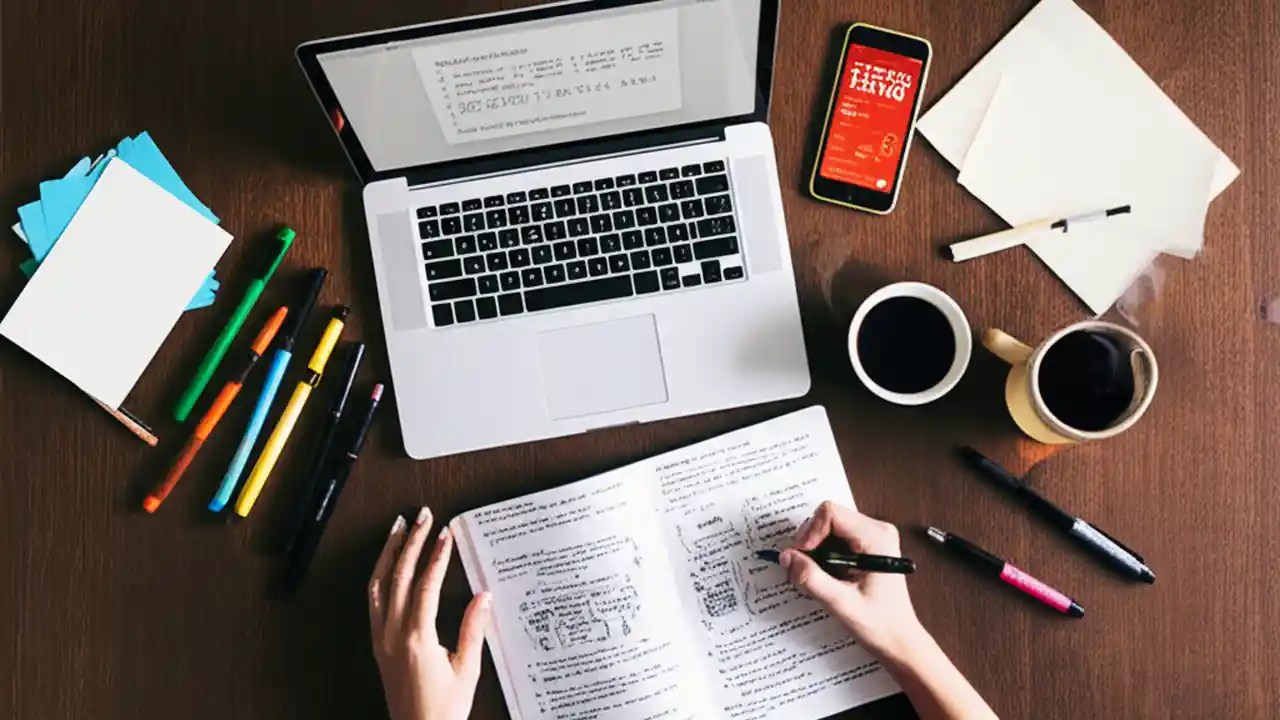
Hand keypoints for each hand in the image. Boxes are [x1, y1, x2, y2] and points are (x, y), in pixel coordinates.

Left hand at [369, 507, 489, 719]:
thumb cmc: (443, 710)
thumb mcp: (467, 670)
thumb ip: (473, 630)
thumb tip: (483, 597)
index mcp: (417, 638)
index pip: (426, 585)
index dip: (437, 556)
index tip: (446, 532)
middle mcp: (393, 634)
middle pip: (399, 576)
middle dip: (412, 542)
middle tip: (424, 516)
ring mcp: (381, 639)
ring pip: (379, 584)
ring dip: (389, 552)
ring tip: (399, 527)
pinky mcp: (377, 645)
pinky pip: (373, 602)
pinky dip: (379, 576)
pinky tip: (386, 564)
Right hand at [781, 501, 926, 657]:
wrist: (899, 640)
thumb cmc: (880, 624)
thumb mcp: (842, 604)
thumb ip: (813, 579)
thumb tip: (787, 557)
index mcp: (876, 538)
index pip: (831, 513)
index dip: (810, 533)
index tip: (802, 558)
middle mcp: (876, 531)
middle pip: (827, 519)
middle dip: (810, 544)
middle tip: (804, 571)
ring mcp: (871, 538)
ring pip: (827, 529)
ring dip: (814, 552)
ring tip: (816, 579)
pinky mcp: (864, 547)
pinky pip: (833, 540)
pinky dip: (821, 557)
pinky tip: (826, 579)